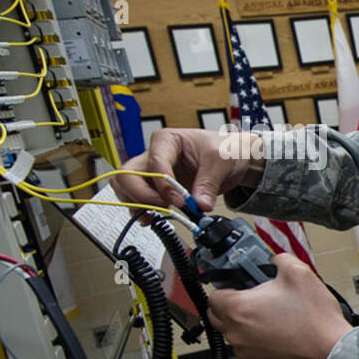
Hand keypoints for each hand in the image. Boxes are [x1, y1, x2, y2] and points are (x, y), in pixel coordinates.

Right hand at [111, 128, 264, 216]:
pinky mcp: (157, 189)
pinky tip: (153, 218)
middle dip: (141, 195)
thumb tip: (199, 204)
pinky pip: (138, 199)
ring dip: (138, 204)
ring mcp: (152, 173)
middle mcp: (154, 155)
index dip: (163, 185)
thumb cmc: (223, 149)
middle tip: (162, 207)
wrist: (232, 158)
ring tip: (155, 216)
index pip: (154, 163)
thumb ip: (208, 184)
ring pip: (127, 188)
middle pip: (129, 175)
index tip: (179, 200)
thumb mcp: (220, 161)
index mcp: (167, 140)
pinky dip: (142, 210)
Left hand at [206, 254, 351, 358]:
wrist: (330, 352)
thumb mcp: (298, 273)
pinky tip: (276, 329)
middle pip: (217, 316)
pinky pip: (247, 346)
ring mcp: (246, 351)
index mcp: (239, 309)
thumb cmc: (315, 319)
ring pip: (232, 332)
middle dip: (229, 305)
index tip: (237, 283)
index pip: (212, 296)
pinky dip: (254, 337)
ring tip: (268, 312)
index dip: (224, 286)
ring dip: (243, 322)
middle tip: (251, 296)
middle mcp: (236, 333)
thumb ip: (279, 259)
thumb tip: (276, 260)